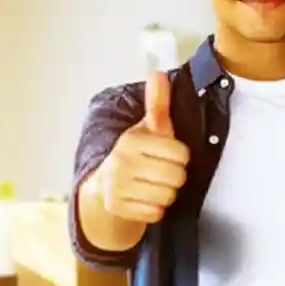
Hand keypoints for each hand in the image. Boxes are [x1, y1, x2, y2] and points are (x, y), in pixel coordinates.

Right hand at [96, 70, 189, 223]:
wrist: (104, 186)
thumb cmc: (136, 154)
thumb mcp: (148, 128)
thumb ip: (157, 103)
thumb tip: (159, 72)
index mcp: (131, 140)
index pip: (180, 154)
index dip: (179, 156)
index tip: (167, 155)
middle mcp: (121, 163)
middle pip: (177, 177)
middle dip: (174, 176)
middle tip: (161, 172)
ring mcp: (117, 187)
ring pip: (167, 196)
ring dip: (165, 193)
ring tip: (153, 185)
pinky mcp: (118, 208)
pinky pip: (156, 213)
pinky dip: (155, 208)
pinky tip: (145, 198)